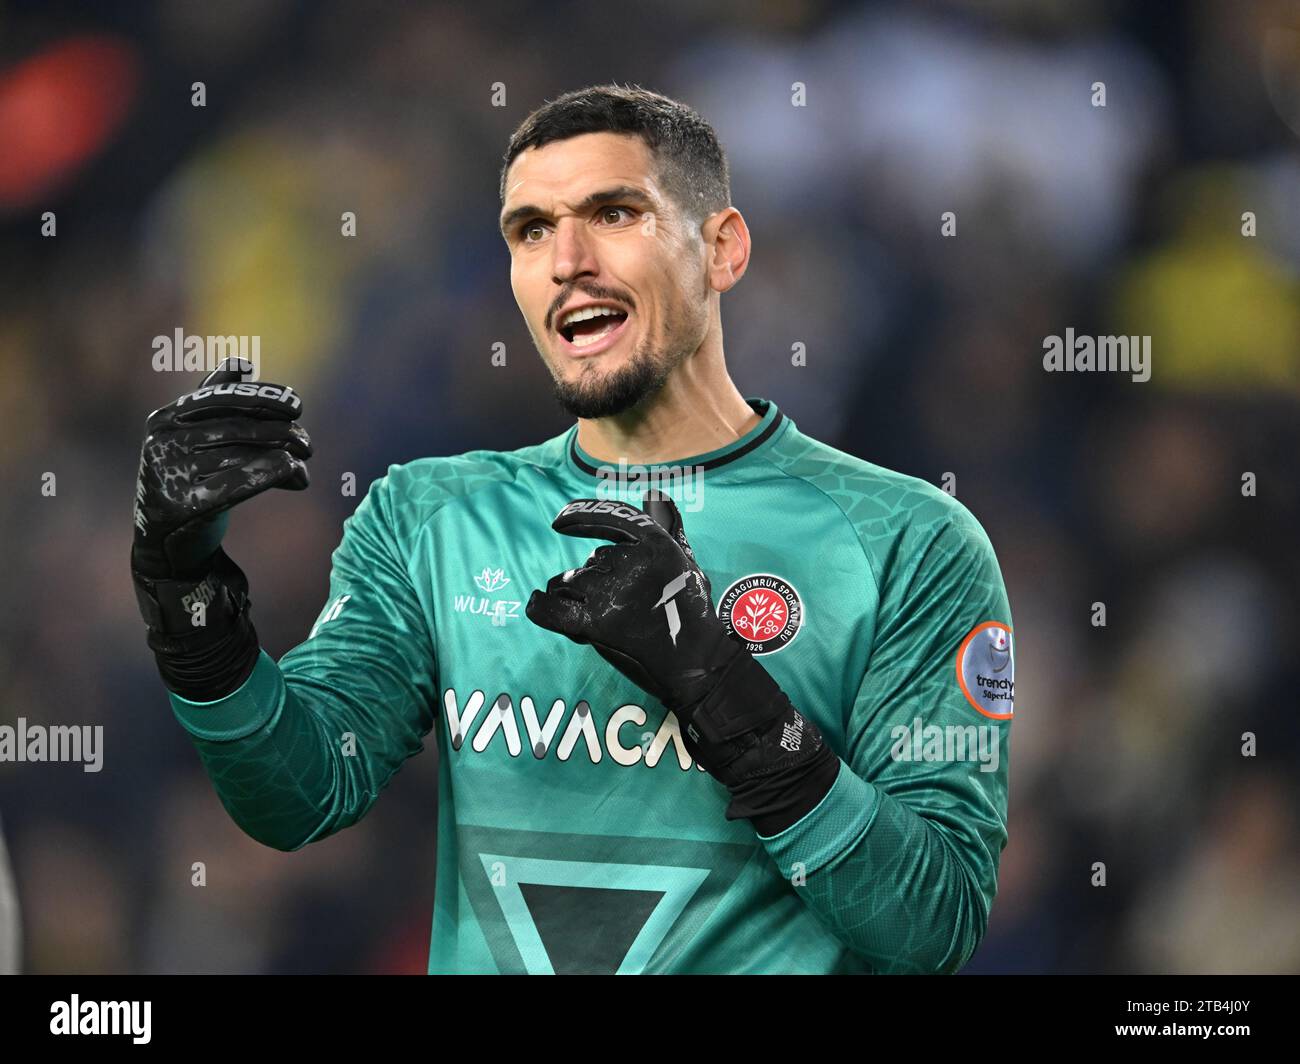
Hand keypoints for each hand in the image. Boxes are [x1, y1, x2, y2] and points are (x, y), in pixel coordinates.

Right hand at [131, 358, 310, 639]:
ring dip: (283, 458)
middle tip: (307, 443)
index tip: (296, 405)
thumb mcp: (195, 439)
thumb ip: (214, 402)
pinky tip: (296, 474)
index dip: (262, 398)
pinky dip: (272, 475)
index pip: (221, 399)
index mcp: (164, 419)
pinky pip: (239, 483)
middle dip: (280, 432)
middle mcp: (162, 443)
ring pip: (242, 455)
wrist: (164, 542)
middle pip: (236, 428)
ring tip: (304, 464)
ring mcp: (170, 474)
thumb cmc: (188, 480)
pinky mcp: (185, 505)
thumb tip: (242, 364)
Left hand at [525, 492, 742, 720]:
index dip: (580, 515)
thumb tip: (654, 494)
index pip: (610, 517)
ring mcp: (611, 592)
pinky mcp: (595, 623)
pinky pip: (553, 608)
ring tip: (605, 620)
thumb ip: (667, 527)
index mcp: (655, 542)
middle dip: (594, 582)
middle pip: (590, 562)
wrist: (695, 663)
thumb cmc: (691, 612)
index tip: (559, 522)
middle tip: (622, 609)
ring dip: (575, 598)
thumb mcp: (687, 561)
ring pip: (570, 582)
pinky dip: (540, 607)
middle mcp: (631, 562)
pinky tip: (536, 602)